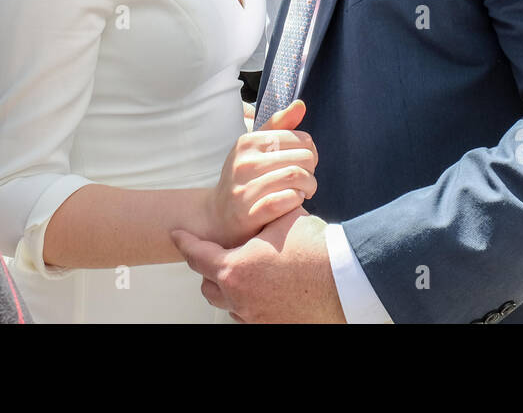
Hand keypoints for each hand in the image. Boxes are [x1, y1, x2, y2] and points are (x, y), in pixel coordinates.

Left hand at [173, 208, 346, 322]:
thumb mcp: (284, 218)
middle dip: (207, 269)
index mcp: (235, 269)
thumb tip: (263, 196)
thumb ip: (265, 210)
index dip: (185, 242)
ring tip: (242, 272)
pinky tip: (263, 289)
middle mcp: (239, 298)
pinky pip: (250, 316)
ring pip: (228, 304)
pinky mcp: (273, 326)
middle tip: (215, 254)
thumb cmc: (315, 248)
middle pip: (207, 285)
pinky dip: (249, 302)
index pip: (197, 255)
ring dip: (229, 288)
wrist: (345, 280)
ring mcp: (255, 316)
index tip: (177, 235)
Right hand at [206, 100, 317, 247]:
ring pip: (295, 177)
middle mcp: (244, 162)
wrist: (217, 216)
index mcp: (248, 142)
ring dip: (309, 186)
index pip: (299, 138)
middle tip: (308, 179)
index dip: (311, 150)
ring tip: (306, 191)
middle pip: (302, 158)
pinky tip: (294, 202)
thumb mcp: (255, 148)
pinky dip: (296, 200)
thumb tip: (301, 105)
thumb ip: (279, 126)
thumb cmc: (244, 178)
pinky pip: (285, 200)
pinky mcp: (248, 213)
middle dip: (312, 170)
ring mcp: (244, 189)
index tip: (306, 162)